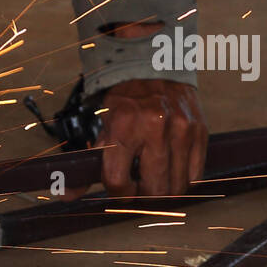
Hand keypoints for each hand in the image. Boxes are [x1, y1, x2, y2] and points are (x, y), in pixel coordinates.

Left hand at [68, 78, 207, 197]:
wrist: (154, 70)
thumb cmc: (125, 103)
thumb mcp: (102, 127)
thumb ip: (88, 163)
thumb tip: (65, 195)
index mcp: (123, 127)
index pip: (118, 180)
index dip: (117, 193)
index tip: (119, 190)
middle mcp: (154, 128)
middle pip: (152, 190)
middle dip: (142, 197)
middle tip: (138, 188)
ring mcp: (181, 131)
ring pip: (176, 187)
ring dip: (163, 193)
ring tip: (155, 181)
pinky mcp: (200, 132)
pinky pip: (196, 175)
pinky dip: (183, 181)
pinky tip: (172, 173)